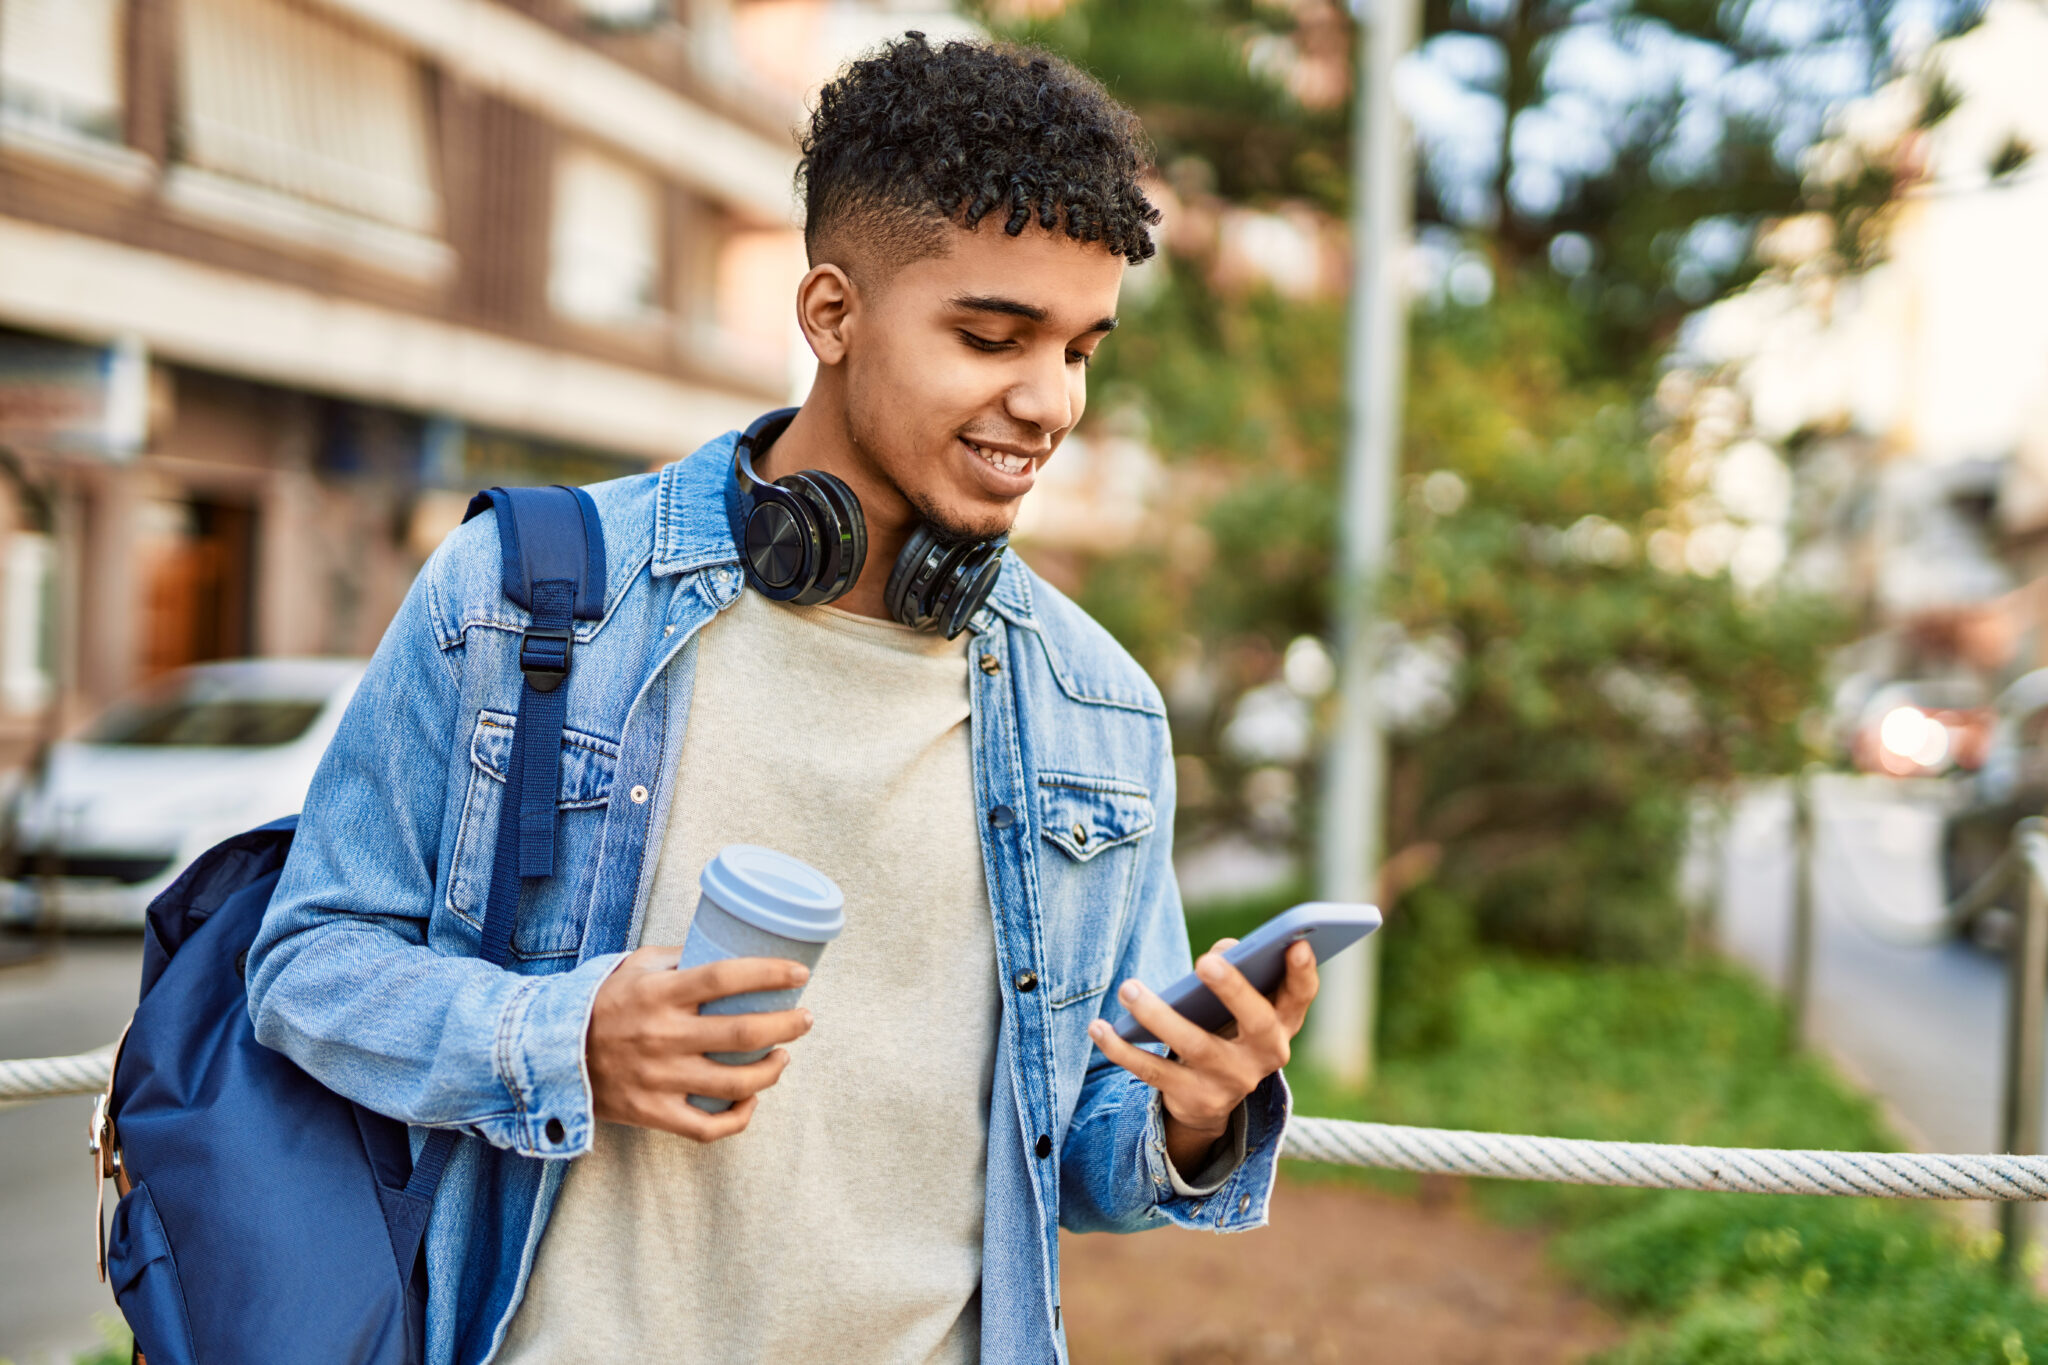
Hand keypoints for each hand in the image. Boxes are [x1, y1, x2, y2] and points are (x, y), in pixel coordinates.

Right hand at [586, 946, 813, 1142]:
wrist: (547, 1053)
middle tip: (806, 1018)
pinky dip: (740, 1116)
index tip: (800, 974)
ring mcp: (659, 1079)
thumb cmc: (600, 1003)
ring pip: (736, 1084)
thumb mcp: (634, 967)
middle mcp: (663, 1036)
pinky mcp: (653, 1114)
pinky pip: (708, 1127)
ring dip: (773, 1070)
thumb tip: (729, 948)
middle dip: (788, 1025)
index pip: (726, 977)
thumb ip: (680, 959)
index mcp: (659, 994)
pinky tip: (752, 1099)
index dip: (771, 974)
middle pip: (744, 1033)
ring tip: (784, 1055)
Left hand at [1088, 938, 1318, 1172]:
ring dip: (1159, 1015)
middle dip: (1234, 990)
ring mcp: (1231, 1082)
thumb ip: (1236, 972)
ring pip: (1195, 1046)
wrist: (1210, 1099)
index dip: (1303, 972)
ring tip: (1128, 988)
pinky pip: (1153, 1071)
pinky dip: (1121, 1048)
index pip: (1301, 997)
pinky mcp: (1194, 1099)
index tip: (1297, 942)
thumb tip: (1221, 953)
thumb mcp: (1238, 1005)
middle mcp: (1265, 1056)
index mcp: (1283, 1024)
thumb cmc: (1225, 1028)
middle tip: (1205, 961)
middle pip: (1257, 1023)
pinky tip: (1098, 1027)